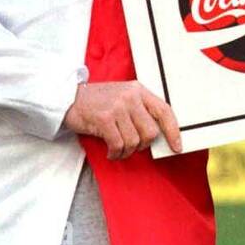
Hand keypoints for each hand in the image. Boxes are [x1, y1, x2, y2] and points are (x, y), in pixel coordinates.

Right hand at [63, 81, 182, 158]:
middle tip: (132, 146)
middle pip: (150, 132)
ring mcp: (117, 107)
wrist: (68, 98)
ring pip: (134, 141)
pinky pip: (118, 145)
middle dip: (143, 145)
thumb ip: (140, 110)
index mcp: (139, 90)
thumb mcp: (123, 97)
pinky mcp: (104, 119)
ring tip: (118, 149)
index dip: (173, 131)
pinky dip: (115, 153)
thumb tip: (157, 134)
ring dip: (127, 151)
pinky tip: (111, 152)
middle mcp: (131, 97)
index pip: (164, 111)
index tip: (177, 146)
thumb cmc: (98, 101)